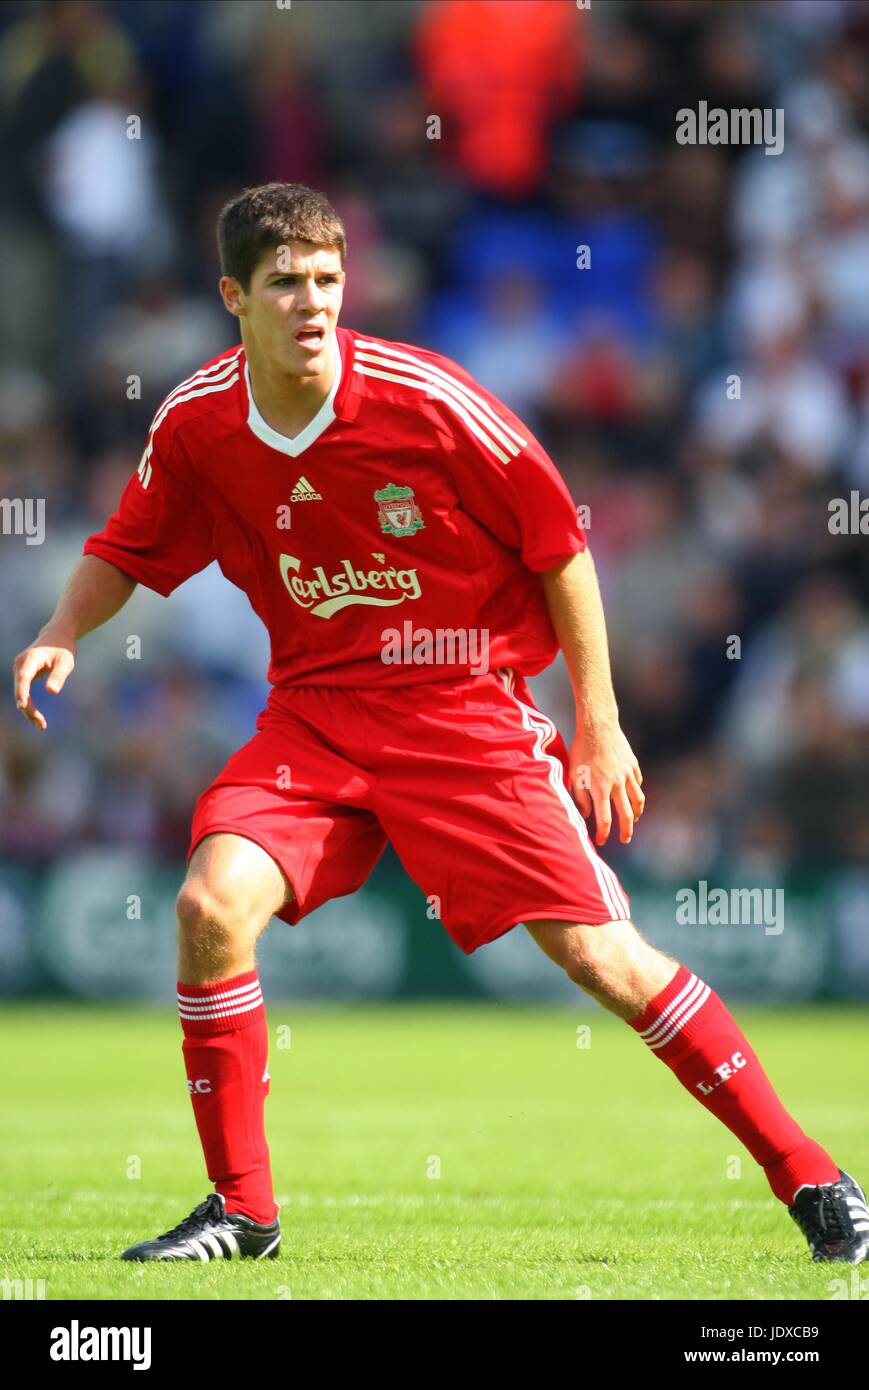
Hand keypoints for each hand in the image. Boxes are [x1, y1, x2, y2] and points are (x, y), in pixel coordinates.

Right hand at [12, 630, 76, 730]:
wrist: (56, 636)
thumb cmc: (63, 648)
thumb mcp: (66, 661)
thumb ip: (58, 675)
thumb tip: (51, 691)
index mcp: (30, 659)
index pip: (23, 678)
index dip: (21, 692)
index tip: (22, 706)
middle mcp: (20, 664)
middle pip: (20, 690)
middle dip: (28, 709)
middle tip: (42, 725)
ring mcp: (19, 670)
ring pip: (19, 694)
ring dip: (28, 711)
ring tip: (42, 726)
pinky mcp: (21, 675)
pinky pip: (23, 693)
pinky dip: (28, 705)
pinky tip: (38, 719)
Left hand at [568, 723, 643, 844]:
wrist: (598, 726)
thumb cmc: (582, 750)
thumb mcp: (574, 774)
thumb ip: (580, 797)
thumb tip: (586, 814)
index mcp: (600, 788)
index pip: (604, 819)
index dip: (603, 833)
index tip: (601, 841)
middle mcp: (617, 784)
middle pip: (626, 815)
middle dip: (626, 831)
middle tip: (624, 840)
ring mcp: (627, 774)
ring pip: (638, 800)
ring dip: (636, 814)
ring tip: (633, 821)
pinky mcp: (633, 765)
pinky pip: (638, 784)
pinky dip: (637, 793)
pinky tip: (633, 796)